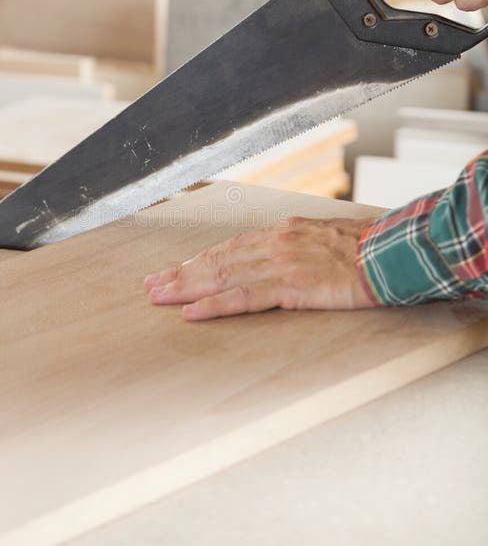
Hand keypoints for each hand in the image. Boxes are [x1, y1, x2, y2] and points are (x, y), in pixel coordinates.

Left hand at [144, 216, 375, 320]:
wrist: (394, 252)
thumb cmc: (367, 249)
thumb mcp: (326, 239)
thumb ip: (300, 248)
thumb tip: (284, 258)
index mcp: (283, 232)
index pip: (230, 248)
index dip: (199, 260)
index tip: (175, 270)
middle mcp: (275, 243)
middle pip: (217, 260)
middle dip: (180, 274)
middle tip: (151, 285)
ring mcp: (281, 263)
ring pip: (222, 277)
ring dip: (185, 288)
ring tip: (158, 298)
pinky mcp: (292, 286)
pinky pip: (244, 297)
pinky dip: (214, 305)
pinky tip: (191, 312)